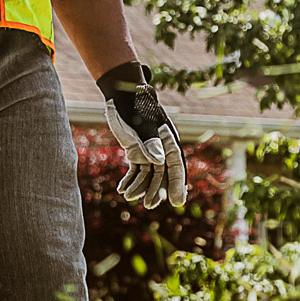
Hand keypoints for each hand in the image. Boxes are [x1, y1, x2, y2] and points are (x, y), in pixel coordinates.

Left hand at [97, 61, 188, 208]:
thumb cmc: (136, 106)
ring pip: (148, 175)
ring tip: (129, 196)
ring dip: (140, 186)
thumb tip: (158, 162)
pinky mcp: (136, 152)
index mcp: (169, 141)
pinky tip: (122, 189)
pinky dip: (130, 180)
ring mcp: (149, 152)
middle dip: (156, 190)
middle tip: (148, 205)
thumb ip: (150, 142)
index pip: (176, 167)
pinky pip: (136, 171)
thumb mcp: (142, 123)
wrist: (124, 95)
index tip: (177, 203)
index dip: (178, 185)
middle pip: (162, 174)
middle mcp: (161, 149)